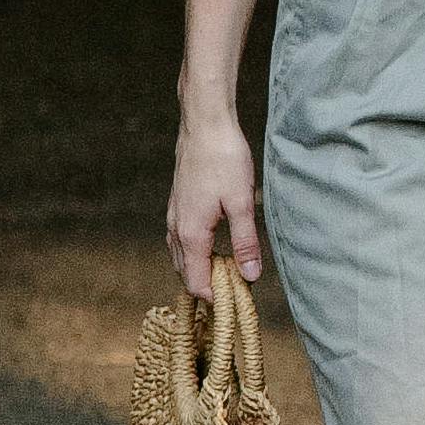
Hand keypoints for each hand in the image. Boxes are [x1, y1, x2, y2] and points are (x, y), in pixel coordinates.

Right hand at [167, 108, 262, 302]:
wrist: (204, 122)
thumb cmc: (223, 158)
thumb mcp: (241, 202)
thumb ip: (245, 242)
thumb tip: (250, 276)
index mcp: (191, 234)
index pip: (196, 281)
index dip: (214, 297)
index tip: (236, 302)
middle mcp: (177, 227)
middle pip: (185, 272)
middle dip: (207, 285)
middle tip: (235, 288)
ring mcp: (174, 214)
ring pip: (181, 255)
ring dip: (200, 268)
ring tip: (227, 270)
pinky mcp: (178, 203)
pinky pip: (181, 239)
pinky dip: (194, 251)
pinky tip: (212, 244)